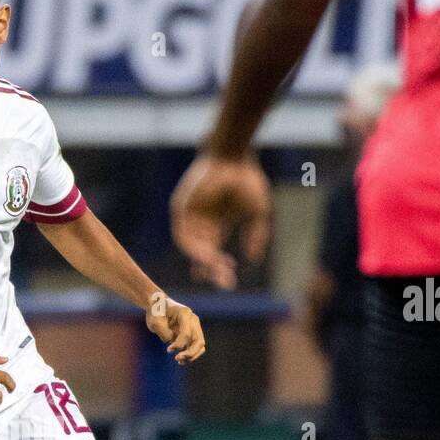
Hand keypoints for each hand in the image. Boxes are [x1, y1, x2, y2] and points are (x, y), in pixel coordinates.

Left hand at [146, 293, 205, 363]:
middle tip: (177, 359)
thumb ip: (164, 333)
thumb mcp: (155, 322)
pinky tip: (182, 360)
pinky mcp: (192, 333)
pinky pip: (196, 346)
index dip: (178, 345)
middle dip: (189, 353)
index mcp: (184, 313)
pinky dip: (192, 355)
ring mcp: (194, 326)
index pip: (186, 333)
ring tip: (180, 362)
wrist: (158, 307)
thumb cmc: (156, 313)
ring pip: (200, 345)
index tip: (168, 350)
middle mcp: (193, 319)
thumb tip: (172, 342)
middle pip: (198, 340)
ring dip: (192, 355)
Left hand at [170, 154, 270, 289]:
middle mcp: (201, 223)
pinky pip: (183, 234)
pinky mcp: (181, 208)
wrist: (234, 156)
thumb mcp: (257, 213)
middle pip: (202, 253)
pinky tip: (207, 256)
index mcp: (216, 224)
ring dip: (204, 260)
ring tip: (218, 268)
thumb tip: (253, 260)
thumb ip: (256, 236)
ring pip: (192, 247)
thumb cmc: (247, 180)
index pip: (213, 252)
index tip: (228, 282)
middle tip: (226, 281)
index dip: (218, 268)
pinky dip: (194, 248)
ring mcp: (190, 216)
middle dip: (213, 269)